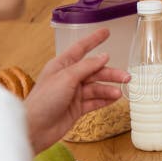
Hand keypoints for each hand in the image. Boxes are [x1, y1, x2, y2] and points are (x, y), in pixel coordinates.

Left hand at [25, 28, 129, 152]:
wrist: (35, 128)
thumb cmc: (44, 100)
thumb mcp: (66, 78)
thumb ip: (86, 67)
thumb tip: (103, 56)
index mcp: (62, 65)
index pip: (81, 48)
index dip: (94, 40)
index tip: (106, 32)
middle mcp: (68, 78)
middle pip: (94, 71)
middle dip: (110, 73)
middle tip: (126, 77)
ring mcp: (73, 93)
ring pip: (96, 87)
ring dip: (109, 89)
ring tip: (119, 93)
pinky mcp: (76, 108)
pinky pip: (94, 102)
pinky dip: (105, 100)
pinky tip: (114, 100)